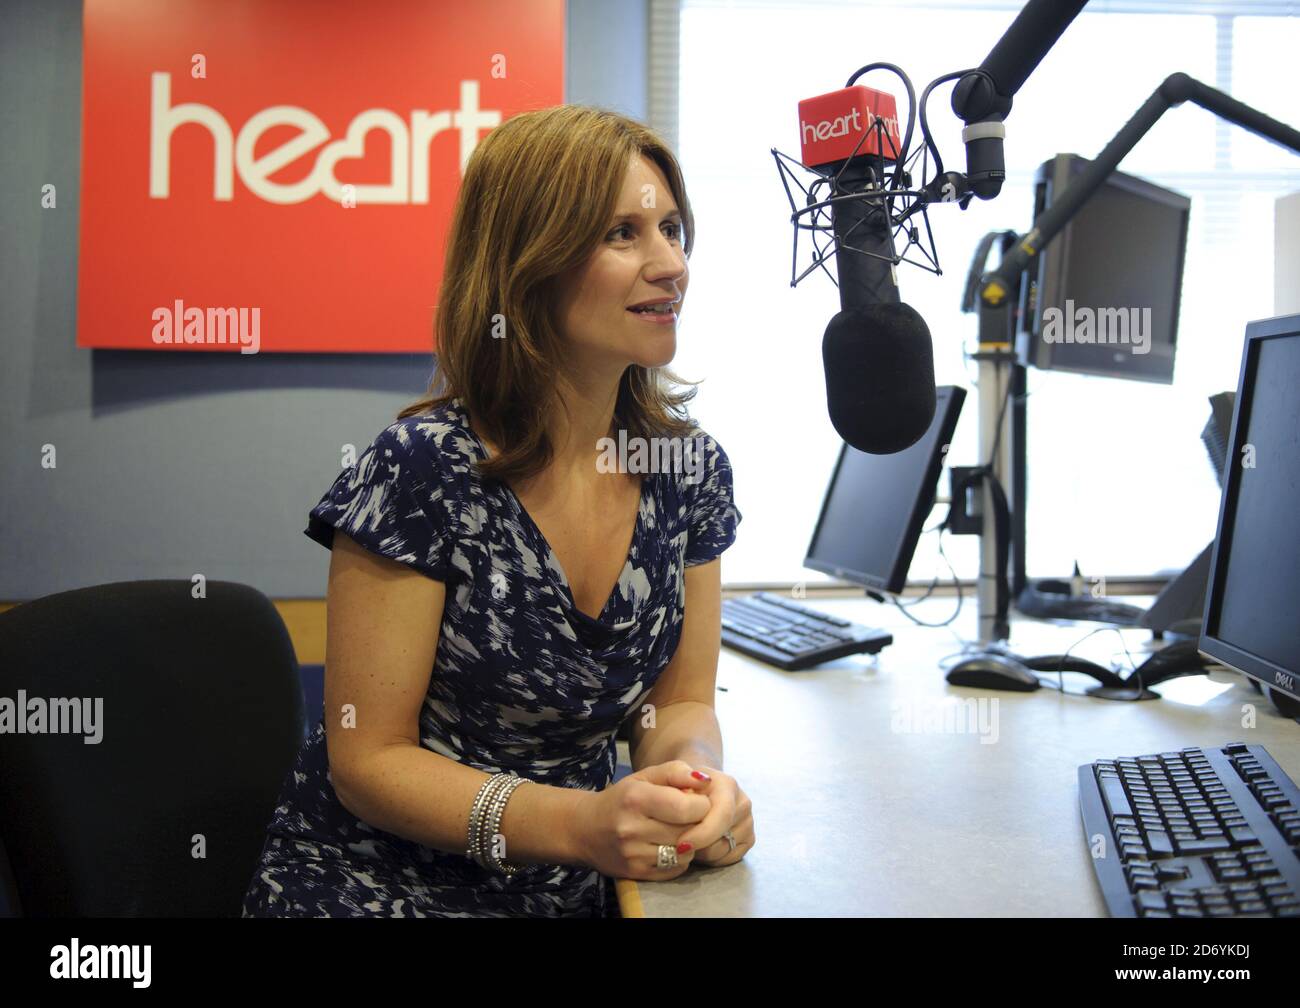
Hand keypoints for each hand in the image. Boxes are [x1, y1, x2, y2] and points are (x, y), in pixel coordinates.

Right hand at [573, 761, 711, 880]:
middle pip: (688, 831)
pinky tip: (669, 846)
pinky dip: (680, 859)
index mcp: (636, 798)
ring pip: (684, 853)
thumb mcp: (644, 777)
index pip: (687, 808)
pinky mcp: (635, 874)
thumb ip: (676, 772)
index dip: (701, 804)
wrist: (583, 829)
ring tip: (679, 831)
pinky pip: (675, 869)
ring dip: (690, 842)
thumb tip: (705, 780)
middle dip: (698, 823)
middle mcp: (632, 828)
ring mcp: (633, 854)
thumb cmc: (621, 799)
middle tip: (691, 816)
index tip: (697, 801)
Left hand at [673, 767, 752, 866]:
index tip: (681, 845)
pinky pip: (729, 858)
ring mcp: (748, 822)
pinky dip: (712, 858)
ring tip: (689, 840)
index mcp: (727, 785)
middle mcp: (743, 803)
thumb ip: (678, 777)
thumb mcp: (674, 777)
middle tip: (680, 845)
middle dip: (699, 846)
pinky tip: (701, 844)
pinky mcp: (749, 838)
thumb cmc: (682, 784)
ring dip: (703, 852)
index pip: (722, 816)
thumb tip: (691, 786)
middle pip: (722, 839)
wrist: (697, 786)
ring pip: (724, 851)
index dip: (701, 835)